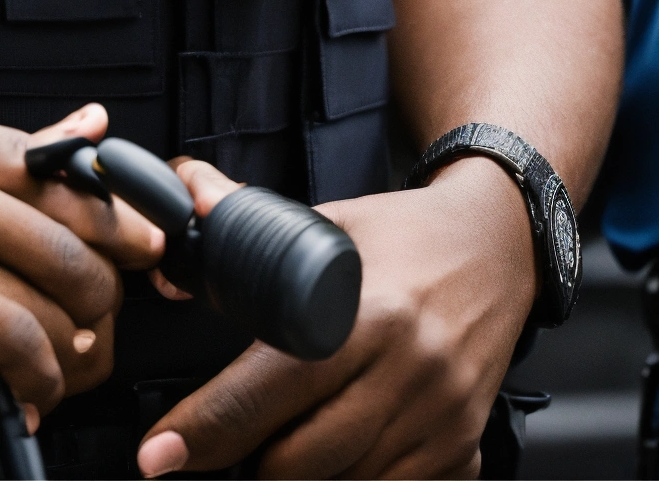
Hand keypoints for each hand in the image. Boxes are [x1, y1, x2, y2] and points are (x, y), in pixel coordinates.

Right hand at [0, 102, 162, 424]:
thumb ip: (12, 146)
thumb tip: (93, 126)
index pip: (62, 171)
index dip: (119, 215)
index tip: (148, 245)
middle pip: (68, 241)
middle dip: (103, 292)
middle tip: (101, 317)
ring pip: (47, 299)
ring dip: (73, 345)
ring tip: (68, 362)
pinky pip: (8, 342)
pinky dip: (33, 377)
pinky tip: (30, 390)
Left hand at [137, 155, 536, 477]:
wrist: (499, 248)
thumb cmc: (405, 237)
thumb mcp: (329, 221)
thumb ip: (252, 222)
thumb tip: (189, 205)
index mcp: (368, 315)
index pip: (269, 390)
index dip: (207, 429)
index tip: (159, 455)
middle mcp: (410, 374)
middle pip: (299, 460)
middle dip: (248, 460)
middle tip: (227, 441)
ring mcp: (441, 421)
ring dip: (300, 474)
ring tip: (281, 441)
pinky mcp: (463, 451)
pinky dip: (352, 480)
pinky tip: (337, 452)